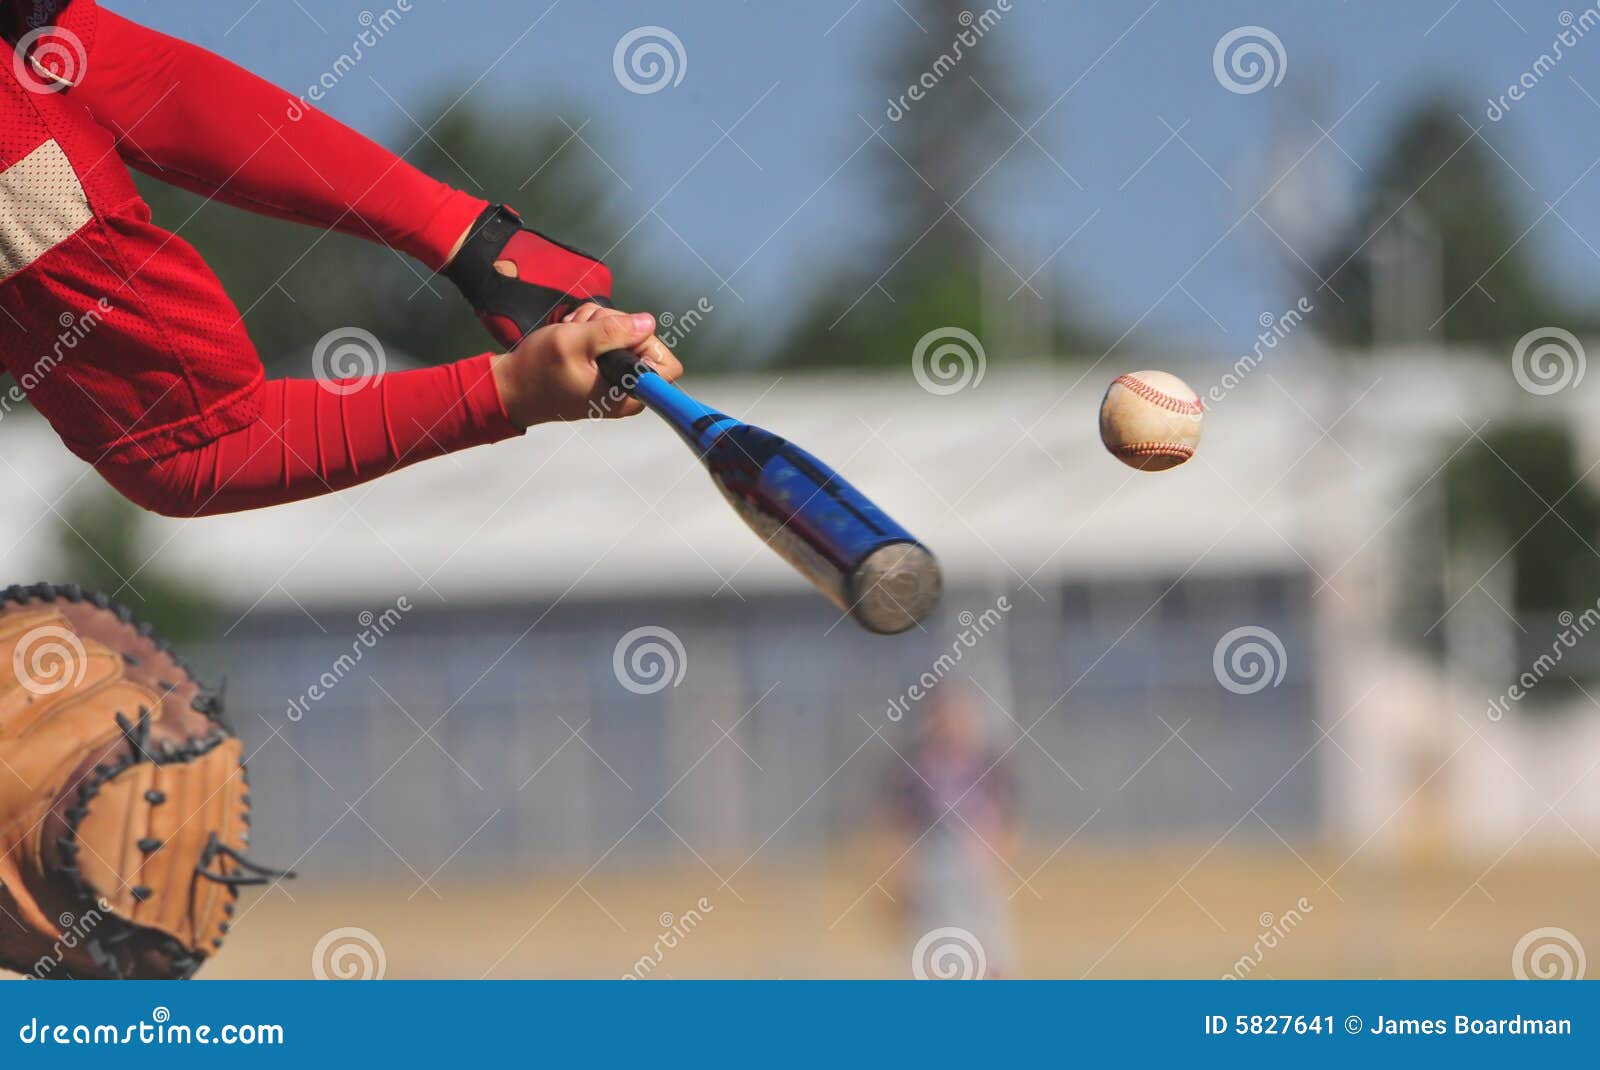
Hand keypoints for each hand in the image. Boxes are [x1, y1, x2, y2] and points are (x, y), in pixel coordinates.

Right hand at [490, 309, 682, 426]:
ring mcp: (616, 376)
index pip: (668, 367)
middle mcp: (627, 388)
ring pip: (627, 332)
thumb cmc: (537, 371)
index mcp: (627, 394)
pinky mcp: (605, 365)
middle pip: (646, 341)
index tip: (621, 341)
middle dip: (617, 326)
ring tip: (575, 333)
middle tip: (587, 330)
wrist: (512, 385)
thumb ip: (613, 331)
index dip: (649, 344)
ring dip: (600, 323)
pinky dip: (592, 327)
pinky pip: (611, 335)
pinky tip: (574, 333)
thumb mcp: (575, 343)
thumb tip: (647, 323)